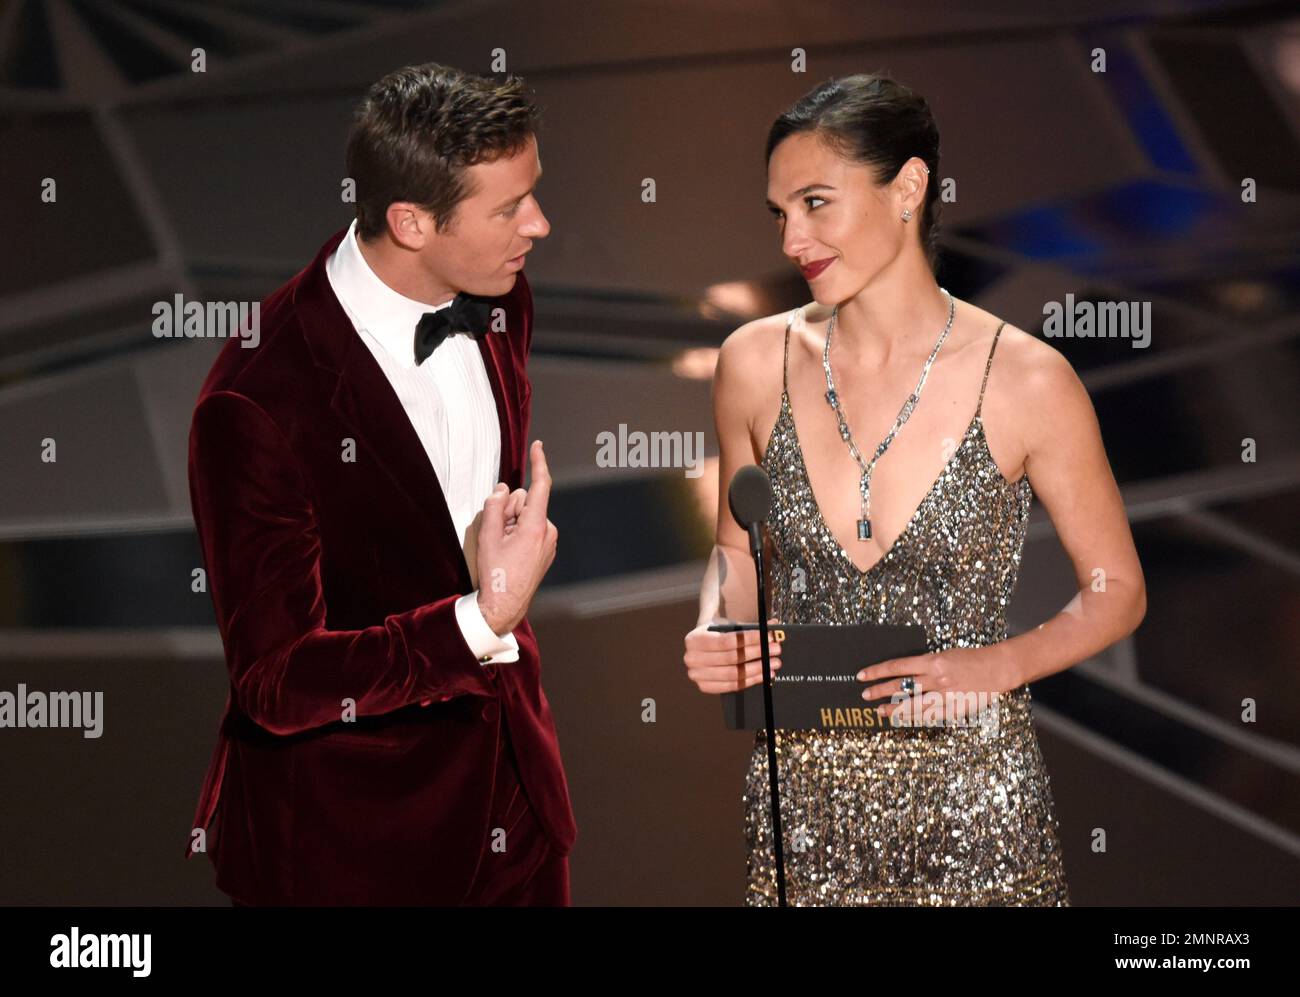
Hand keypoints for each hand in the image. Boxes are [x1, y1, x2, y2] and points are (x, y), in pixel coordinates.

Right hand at [475, 440, 557, 635]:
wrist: (505, 605)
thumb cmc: (496, 573)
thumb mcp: (487, 536)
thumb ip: (493, 507)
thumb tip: (501, 489)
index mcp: (537, 526)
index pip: (541, 486)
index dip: (538, 463)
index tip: (538, 446)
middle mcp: (548, 532)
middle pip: (526, 501)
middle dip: (509, 508)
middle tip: (497, 532)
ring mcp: (549, 542)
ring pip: (527, 516)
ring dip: (512, 523)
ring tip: (502, 546)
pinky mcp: (546, 550)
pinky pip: (530, 529)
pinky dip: (518, 532)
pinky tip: (509, 552)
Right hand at [683, 618, 782, 693]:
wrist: (705, 646)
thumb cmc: (718, 634)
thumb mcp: (729, 626)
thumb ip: (750, 626)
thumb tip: (774, 624)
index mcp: (694, 639)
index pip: (727, 640)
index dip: (750, 639)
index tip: (770, 637)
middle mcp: (691, 658)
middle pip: (731, 658)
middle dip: (757, 653)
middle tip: (776, 650)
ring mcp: (696, 675)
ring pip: (733, 673)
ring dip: (757, 669)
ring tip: (774, 664)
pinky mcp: (704, 687)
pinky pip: (732, 686)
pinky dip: (750, 681)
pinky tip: (764, 675)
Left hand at [857, 644, 1022, 726]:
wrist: (998, 668)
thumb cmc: (971, 658)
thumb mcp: (944, 655)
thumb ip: (925, 665)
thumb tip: (903, 673)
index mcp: (932, 661)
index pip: (897, 666)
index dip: (877, 671)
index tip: (862, 675)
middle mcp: (936, 678)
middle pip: (901, 686)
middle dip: (880, 691)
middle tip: (865, 695)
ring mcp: (945, 696)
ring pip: (913, 705)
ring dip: (894, 708)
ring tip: (880, 711)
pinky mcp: (955, 709)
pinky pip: (930, 716)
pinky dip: (915, 718)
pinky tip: (904, 719)